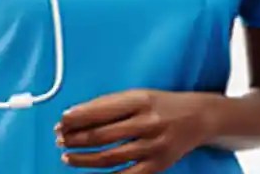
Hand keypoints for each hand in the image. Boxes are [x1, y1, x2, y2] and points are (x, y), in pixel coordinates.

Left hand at [55, 89, 212, 172]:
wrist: (199, 117)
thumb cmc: (163, 104)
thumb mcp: (139, 95)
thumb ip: (111, 104)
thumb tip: (77, 115)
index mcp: (140, 100)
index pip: (100, 110)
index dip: (77, 118)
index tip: (61, 121)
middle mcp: (147, 122)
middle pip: (102, 134)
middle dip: (75, 138)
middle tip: (60, 139)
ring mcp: (153, 146)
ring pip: (110, 156)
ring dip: (84, 159)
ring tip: (67, 157)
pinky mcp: (158, 165)